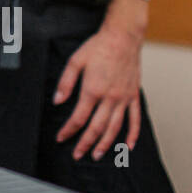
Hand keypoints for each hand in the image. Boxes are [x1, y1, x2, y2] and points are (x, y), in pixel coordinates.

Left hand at [51, 0, 147, 159]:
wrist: (122, 37)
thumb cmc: (98, 47)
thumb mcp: (75, 61)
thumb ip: (65, 83)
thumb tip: (57, 101)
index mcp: (92, 90)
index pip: (78, 117)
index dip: (69, 130)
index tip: (61, 138)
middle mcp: (109, 98)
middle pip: (96, 127)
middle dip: (86, 143)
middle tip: (78, 154)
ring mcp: (124, 98)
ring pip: (115, 127)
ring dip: (105, 143)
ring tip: (97, 155)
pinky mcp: (133, 96)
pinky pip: (135, 119)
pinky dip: (132, 134)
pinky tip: (128, 145)